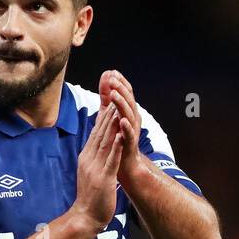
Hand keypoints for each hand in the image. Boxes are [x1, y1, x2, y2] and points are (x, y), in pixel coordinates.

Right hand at [72, 100, 123, 233]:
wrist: (84, 217)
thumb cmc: (90, 197)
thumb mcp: (89, 173)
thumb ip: (93, 158)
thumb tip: (97, 146)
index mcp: (86, 158)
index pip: (95, 134)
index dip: (103, 118)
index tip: (109, 103)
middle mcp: (89, 160)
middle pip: (100, 134)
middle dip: (108, 116)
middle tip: (115, 98)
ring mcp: (96, 169)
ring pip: (106, 143)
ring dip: (113, 126)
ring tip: (119, 110)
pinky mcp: (104, 179)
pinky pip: (111, 160)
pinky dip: (117, 147)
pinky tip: (122, 136)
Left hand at [99, 69, 144, 185]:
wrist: (125, 166)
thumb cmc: (117, 140)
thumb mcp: (111, 117)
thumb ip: (108, 98)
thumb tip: (106, 77)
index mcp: (127, 112)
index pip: (125, 93)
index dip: (119, 82)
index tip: (111, 72)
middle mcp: (132, 119)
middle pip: (128, 100)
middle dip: (120, 88)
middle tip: (112, 78)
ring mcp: (132, 131)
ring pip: (129, 114)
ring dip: (121, 103)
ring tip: (113, 94)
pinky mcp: (131, 145)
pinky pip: (130, 134)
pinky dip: (126, 127)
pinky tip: (122, 120)